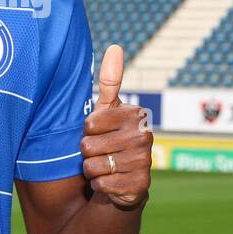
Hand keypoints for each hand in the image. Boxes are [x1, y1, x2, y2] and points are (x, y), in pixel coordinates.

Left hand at [80, 44, 152, 208]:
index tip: (100, 132)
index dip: (88, 131)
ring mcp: (144, 162)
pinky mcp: (139, 186)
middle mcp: (144, 136)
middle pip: (88, 146)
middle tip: (103, 152)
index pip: (89, 124)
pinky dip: (101, 186)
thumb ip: (111, 80)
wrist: (125, 178)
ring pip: (93, 166)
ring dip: (93, 170)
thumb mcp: (109, 109)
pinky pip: (102, 185)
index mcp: (135, 115)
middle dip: (88, 153)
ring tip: (107, 166)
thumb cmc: (112, 138)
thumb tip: (115, 47)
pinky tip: (113, 181)